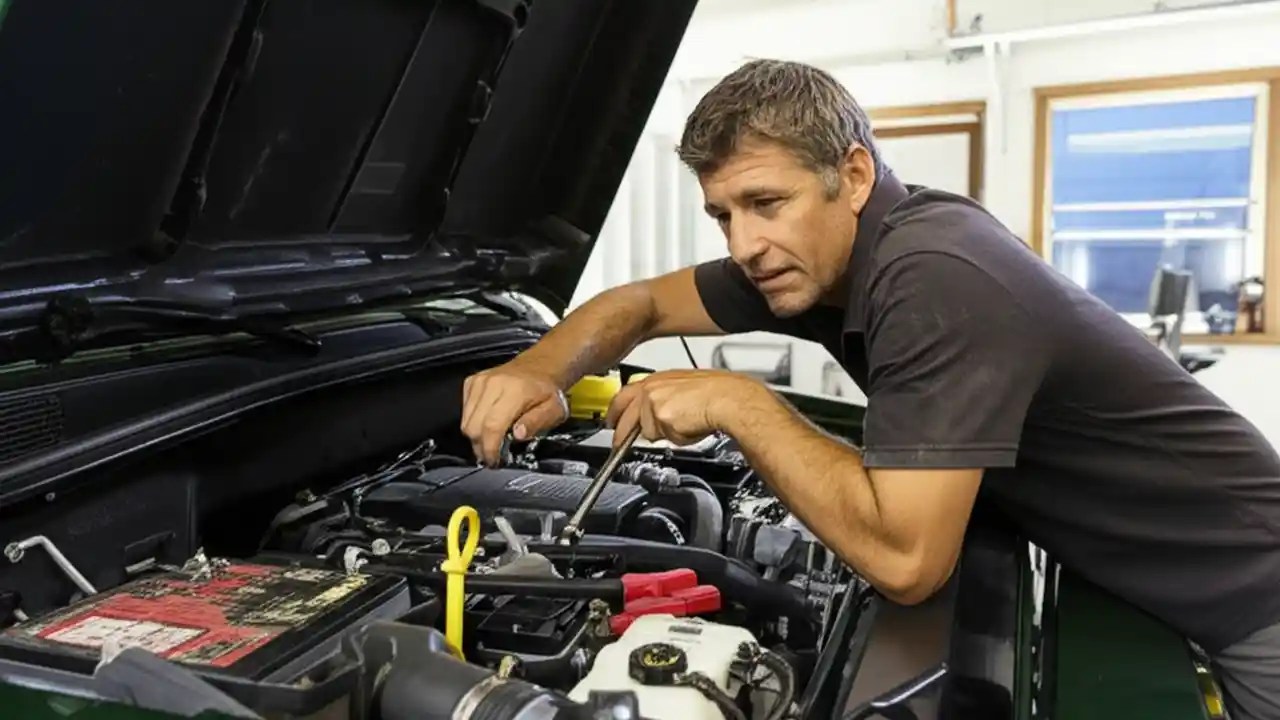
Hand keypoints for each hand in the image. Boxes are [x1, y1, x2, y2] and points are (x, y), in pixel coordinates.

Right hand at [461, 362, 568, 465]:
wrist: (540, 366)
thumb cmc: (547, 390)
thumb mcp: (554, 411)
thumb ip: (536, 423)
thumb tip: (518, 435)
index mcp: (515, 391)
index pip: (492, 426)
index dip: (490, 449)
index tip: (495, 461)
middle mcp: (493, 384)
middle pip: (474, 426)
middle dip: (482, 447)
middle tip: (494, 456)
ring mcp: (480, 381)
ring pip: (466, 421)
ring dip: (476, 437)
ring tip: (492, 441)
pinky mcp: (472, 382)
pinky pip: (464, 411)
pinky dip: (473, 422)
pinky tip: (487, 424)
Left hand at [604, 370, 761, 447]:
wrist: (727, 398)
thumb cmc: (716, 393)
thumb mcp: (682, 389)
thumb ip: (664, 401)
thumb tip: (658, 418)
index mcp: (656, 379)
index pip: (625, 395)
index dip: (617, 411)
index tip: (613, 420)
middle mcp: (651, 387)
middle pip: (623, 413)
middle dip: (620, 431)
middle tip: (618, 443)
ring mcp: (652, 402)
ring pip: (645, 429)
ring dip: (660, 434)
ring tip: (684, 427)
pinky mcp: (659, 417)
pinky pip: (660, 437)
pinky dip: (673, 437)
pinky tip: (688, 429)